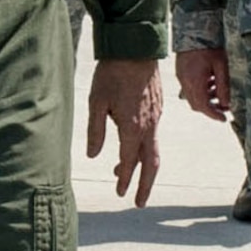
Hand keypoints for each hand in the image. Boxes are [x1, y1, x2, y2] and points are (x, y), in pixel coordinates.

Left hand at [87, 58, 162, 205]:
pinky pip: (153, 136)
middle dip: (145, 185)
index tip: (119, 194)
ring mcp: (156, 117)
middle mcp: (148, 126)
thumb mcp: (96, 102)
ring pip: (153, 150)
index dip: (125, 180)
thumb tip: (92, 156)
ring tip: (127, 177)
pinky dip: (145, 150)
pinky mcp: (158, 108)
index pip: (129, 161)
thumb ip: (95, 131)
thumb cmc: (112, 73)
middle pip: (151, 164)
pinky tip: (133, 148)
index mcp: (132, 127)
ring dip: (143, 168)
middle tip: (138, 202)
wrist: (135, 47)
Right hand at [175, 47, 230, 121]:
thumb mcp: (221, 66)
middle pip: (197, 105)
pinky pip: (189, 89)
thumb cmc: (208, 46)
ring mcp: (181, 78)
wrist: (193, 31)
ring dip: (205, 99)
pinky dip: (200, 91)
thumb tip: (226, 103)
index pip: (204, 107)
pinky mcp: (180, 73)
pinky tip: (209, 81)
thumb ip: (224, 86)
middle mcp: (186, 83)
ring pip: (192, 98)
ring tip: (218, 90)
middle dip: (210, 108)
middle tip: (224, 106)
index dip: (214, 115)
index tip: (224, 119)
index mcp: (195, 83)